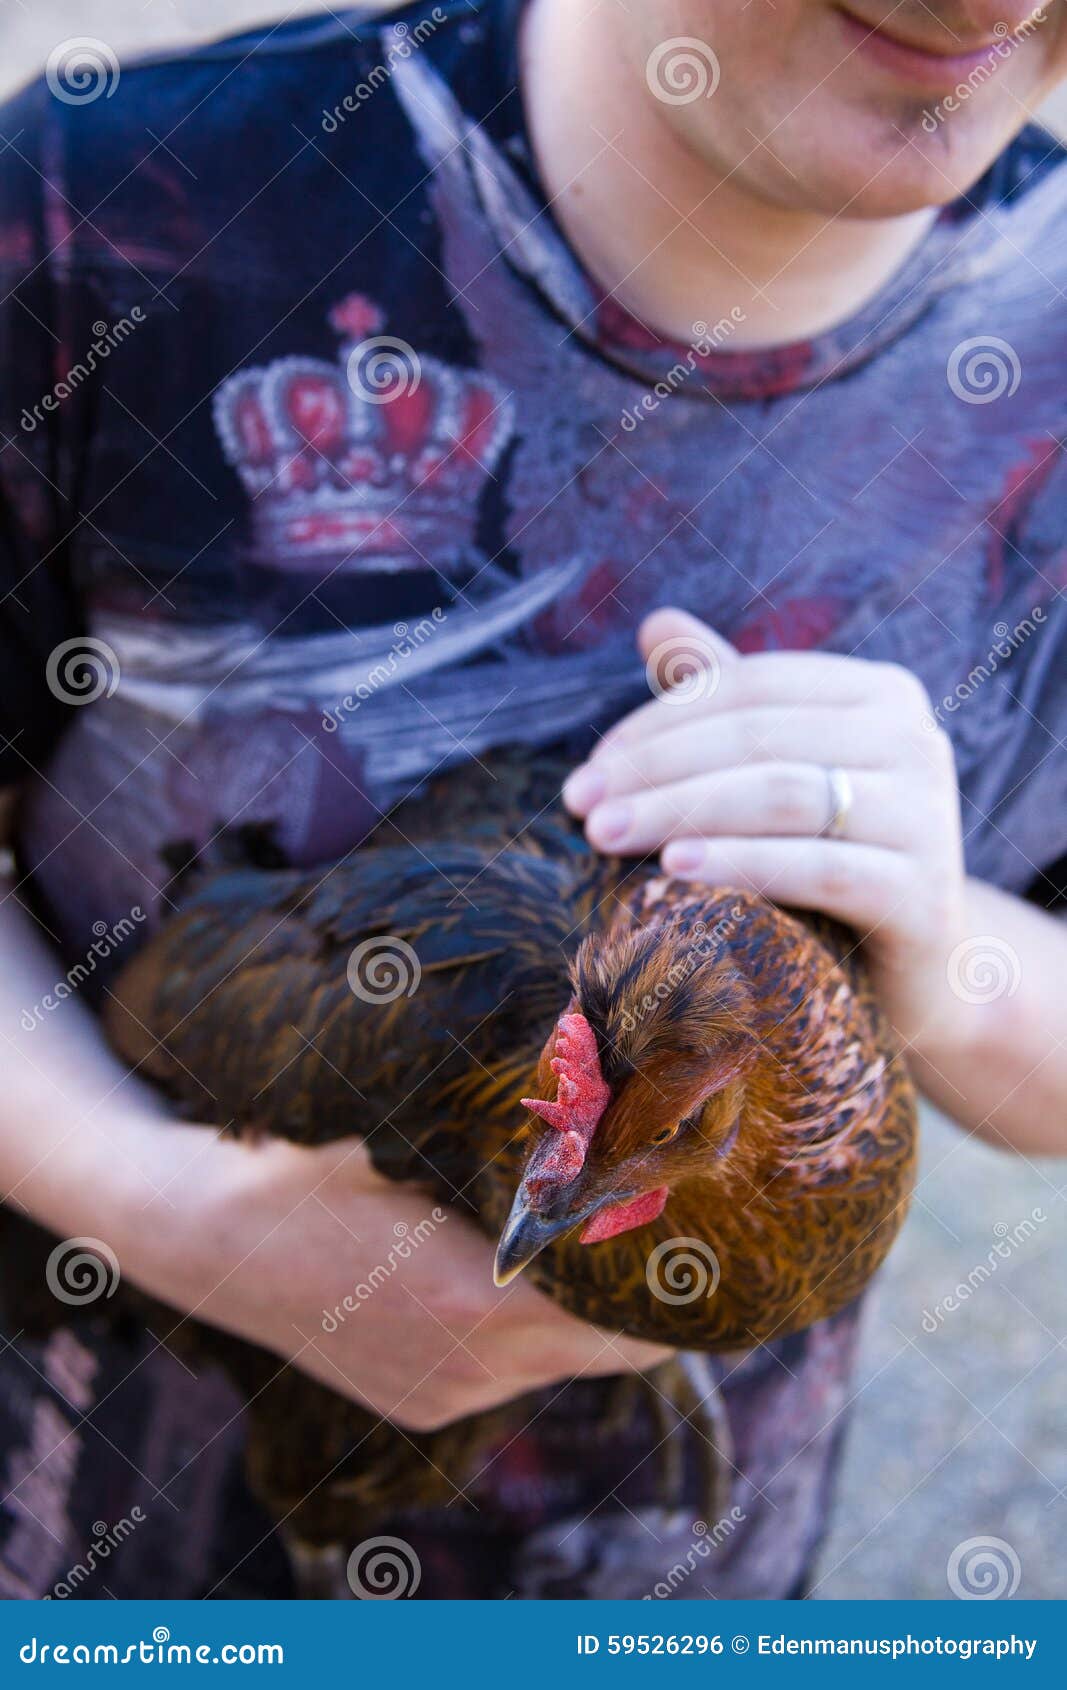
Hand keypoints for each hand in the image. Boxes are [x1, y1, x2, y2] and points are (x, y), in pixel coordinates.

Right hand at [119, 1124, 668, 1433]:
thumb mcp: (409, 1126)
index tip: (715, 1226)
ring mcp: (450, 1395)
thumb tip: (611, 1076)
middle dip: (655, 1293)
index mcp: (481, 1301)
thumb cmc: (306, 1163)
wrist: (198, 1237)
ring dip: (598, 1310)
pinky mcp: (425, 1404)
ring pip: (572, 1363)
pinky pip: (518, 1372)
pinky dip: (542, 1328)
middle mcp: (476, 1367)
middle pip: (621, 1350)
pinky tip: (522, 1266)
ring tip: (607, 1234)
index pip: (637, 1318)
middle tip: (682, 1220)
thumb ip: (507, 1121)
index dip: (683, 1276)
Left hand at [563, 606, 969, 1051]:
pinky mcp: (923, 895)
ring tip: (606, 835)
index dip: (661, 721)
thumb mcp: (781, 770)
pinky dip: (741, 863)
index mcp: (879, 695)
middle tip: (580, 806)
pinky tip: (675, 870)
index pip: (750, 687)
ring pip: (783, 795)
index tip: (591, 769)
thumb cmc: (833, 855)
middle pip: (760, 739)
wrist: (918, 969)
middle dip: (657, 770)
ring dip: (680, 812)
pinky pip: (818, 869)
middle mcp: (916, 741)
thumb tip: (656, 624)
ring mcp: (926, 817)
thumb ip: (728, 700)